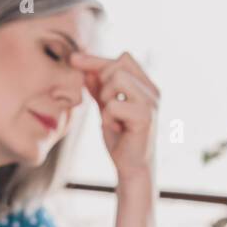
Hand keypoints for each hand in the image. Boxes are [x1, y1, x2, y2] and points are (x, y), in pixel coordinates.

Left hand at [69, 50, 158, 179]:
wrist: (131, 167)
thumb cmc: (120, 138)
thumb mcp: (105, 107)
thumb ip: (97, 87)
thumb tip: (82, 63)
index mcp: (146, 85)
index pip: (123, 58)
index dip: (97, 59)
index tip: (73, 59)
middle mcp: (152, 90)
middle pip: (119, 64)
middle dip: (103, 83)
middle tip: (106, 106)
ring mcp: (151, 102)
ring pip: (117, 78)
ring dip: (106, 98)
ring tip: (112, 117)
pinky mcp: (145, 116)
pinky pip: (114, 104)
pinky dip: (107, 117)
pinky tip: (116, 129)